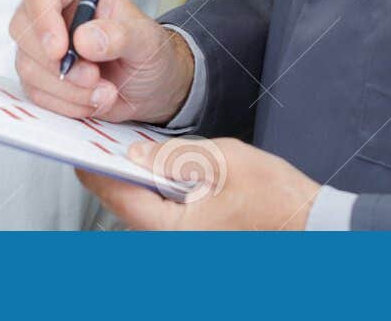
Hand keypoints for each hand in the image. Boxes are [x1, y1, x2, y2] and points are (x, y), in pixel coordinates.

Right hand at [9, 0, 194, 124]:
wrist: (151, 87)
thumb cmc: (149, 52)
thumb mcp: (146, 40)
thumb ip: (120, 35)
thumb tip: (84, 38)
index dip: (44, 19)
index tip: (61, 50)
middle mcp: (53, 12)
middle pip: (23, 28)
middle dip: (57, 63)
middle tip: (93, 77)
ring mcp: (42, 44)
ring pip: (28, 65)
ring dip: (67, 88)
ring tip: (105, 91)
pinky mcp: (40, 75)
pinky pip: (36, 92)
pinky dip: (66, 104)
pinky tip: (93, 100)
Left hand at [78, 137, 320, 228]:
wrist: (311, 226)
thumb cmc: (276, 201)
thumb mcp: (222, 162)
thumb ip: (172, 158)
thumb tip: (135, 155)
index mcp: (175, 230)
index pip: (120, 199)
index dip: (96, 171)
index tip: (79, 151)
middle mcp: (175, 244)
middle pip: (129, 207)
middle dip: (116, 175)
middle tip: (102, 145)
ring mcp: (186, 245)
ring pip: (146, 212)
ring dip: (138, 185)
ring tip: (130, 153)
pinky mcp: (197, 240)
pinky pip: (166, 217)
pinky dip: (158, 195)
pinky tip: (161, 173)